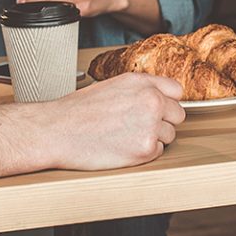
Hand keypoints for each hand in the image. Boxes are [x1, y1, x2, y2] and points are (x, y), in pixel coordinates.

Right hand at [42, 73, 185, 169]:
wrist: (57, 131)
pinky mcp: (145, 149)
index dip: (167, 102)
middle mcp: (151, 100)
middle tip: (137, 126)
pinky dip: (143, 153)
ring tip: (124, 136)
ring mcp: (150, 125)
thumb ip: (141, 90)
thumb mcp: (113, 86)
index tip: (159, 110)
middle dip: (163, 122)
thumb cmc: (78, 111)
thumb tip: (161, 98)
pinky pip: (157, 152)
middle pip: (177, 115)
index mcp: (142, 82)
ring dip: (152, 138)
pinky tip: (122, 147)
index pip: (176, 91)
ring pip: (169, 135)